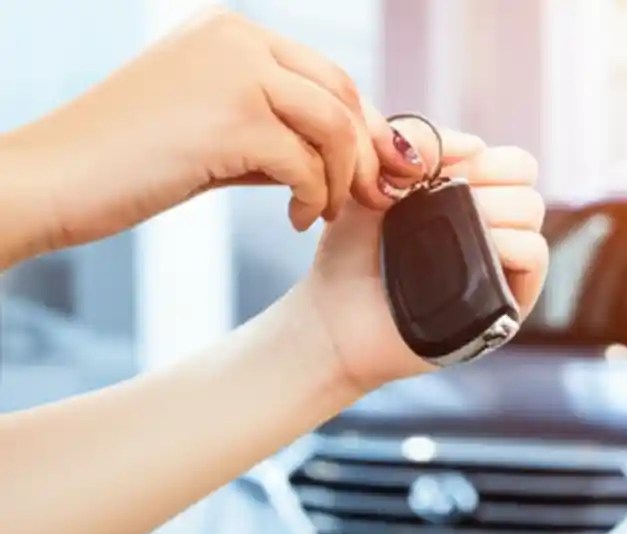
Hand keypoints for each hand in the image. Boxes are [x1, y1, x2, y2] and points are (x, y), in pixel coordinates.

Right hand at [13, 7, 422, 248]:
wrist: (53, 180)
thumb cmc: (125, 162)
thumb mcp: (211, 129)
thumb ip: (272, 126)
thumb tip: (346, 155)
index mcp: (229, 30)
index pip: (324, 70)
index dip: (364, 121)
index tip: (380, 165)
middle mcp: (236, 38)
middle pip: (340, 92)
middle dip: (368, 151)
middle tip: (375, 196)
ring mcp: (235, 74)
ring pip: (334, 126)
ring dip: (343, 179)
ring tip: (326, 212)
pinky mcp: (233, 120)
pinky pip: (306, 164)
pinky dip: (315, 198)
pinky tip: (297, 219)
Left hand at [294, 116, 547, 392]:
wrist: (334, 319)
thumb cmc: (350, 253)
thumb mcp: (373, 179)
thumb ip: (412, 143)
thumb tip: (474, 144)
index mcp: (470, 193)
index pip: (506, 158)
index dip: (475, 154)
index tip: (434, 171)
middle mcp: (494, 226)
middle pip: (524, 175)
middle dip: (483, 175)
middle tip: (440, 198)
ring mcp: (502, 263)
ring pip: (530, 208)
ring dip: (491, 206)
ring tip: (448, 225)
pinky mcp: (507, 302)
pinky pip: (534, 253)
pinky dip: (506, 241)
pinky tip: (469, 248)